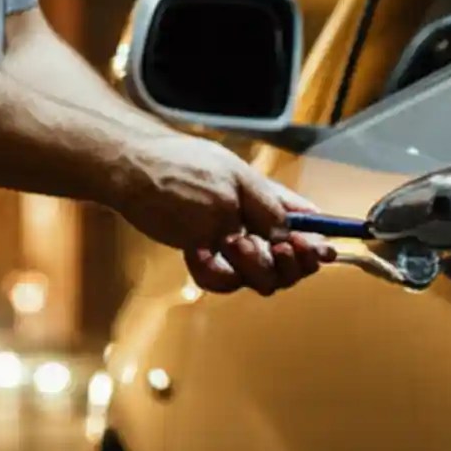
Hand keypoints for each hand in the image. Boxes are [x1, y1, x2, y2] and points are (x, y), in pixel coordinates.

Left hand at [115, 135, 335, 294]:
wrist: (133, 175)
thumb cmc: (183, 168)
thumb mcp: (233, 184)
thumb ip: (267, 212)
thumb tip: (293, 236)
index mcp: (271, 201)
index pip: (310, 228)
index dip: (317, 245)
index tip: (315, 251)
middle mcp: (257, 226)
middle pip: (290, 264)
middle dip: (286, 264)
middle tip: (273, 249)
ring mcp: (231, 246)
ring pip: (259, 279)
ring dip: (250, 267)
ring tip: (230, 244)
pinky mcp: (205, 259)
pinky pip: (222, 282)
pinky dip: (213, 273)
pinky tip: (198, 252)